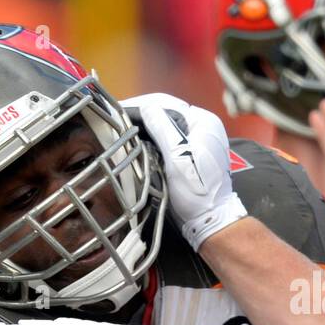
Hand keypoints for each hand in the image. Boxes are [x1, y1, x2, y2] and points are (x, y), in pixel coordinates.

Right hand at [126, 92, 246, 250]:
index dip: (139, 105)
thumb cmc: (198, 191)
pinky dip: (150, 139)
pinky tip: (134, 142)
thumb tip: (146, 106)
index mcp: (203, 122)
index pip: (166, 103)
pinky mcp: (189, 154)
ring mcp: (196, 141)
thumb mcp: (178, 159)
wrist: (211, 221)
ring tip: (119, 129)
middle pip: (164, 112)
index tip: (116, 110)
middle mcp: (201, 127)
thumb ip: (163, 129)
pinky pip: (166, 139)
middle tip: (114, 120)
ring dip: (143, 126)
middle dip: (139, 114)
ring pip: (164, 126)